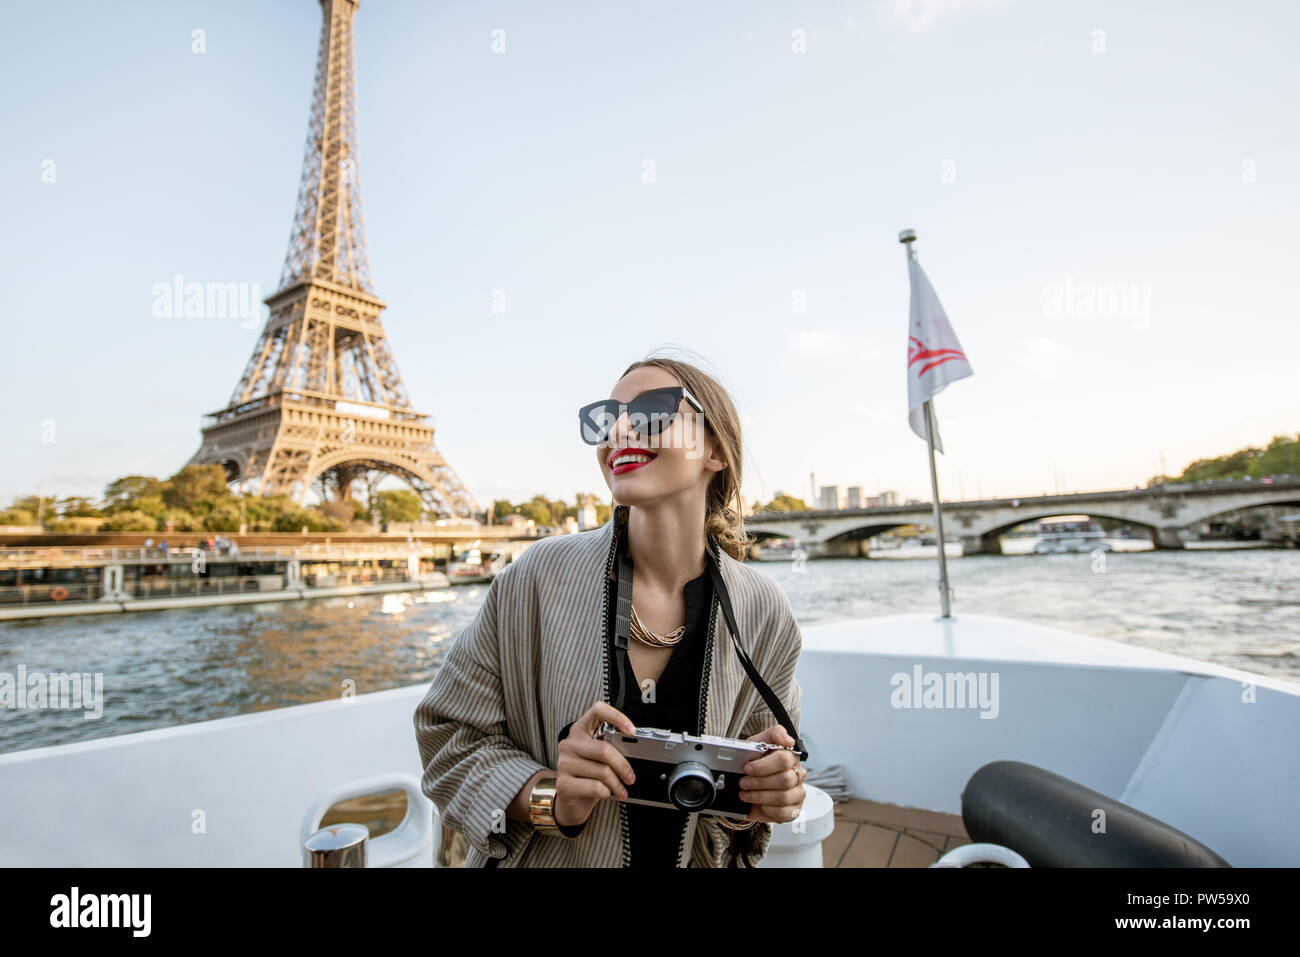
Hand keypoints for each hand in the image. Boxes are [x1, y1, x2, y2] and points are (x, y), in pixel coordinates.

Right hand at [554, 701, 636, 827]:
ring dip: (617, 784)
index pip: (597, 711)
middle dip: (623, 766)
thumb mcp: (599, 760)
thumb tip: (635, 753)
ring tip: (622, 790)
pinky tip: (606, 794)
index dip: (616, 717)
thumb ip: (611, 750)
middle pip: (604, 750)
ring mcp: (564, 764)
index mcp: (580, 730)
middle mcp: (569, 744)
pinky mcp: (563, 784)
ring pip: (602, 772)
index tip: (631, 731)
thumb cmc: (589, 777)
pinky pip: (595, 787)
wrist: (570, 803)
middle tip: (631, 777)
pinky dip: (607, 793)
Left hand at [737, 724, 805, 824]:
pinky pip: (784, 813)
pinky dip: (768, 810)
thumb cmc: (756, 760)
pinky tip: (758, 805)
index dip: (764, 765)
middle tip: (743, 782)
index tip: (747, 768)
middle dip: (759, 782)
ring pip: (783, 797)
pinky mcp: (794, 809)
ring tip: (745, 794)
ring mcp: (798, 792)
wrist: (749, 779)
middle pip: (784, 780)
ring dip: (759, 796)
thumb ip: (774, 734)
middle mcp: (798, 774)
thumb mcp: (759, 742)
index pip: (784, 759)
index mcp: (792, 756)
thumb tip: (788, 741)